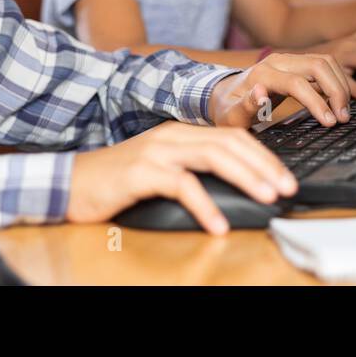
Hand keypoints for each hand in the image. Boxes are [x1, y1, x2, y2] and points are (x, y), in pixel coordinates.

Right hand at [66, 121, 296, 233]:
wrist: (68, 183)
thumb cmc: (115, 182)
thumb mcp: (160, 171)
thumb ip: (191, 171)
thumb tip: (235, 188)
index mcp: (180, 133)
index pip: (233, 137)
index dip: (263, 156)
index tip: (285, 178)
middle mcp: (171, 136)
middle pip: (230, 143)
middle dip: (264, 165)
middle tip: (287, 188)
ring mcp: (156, 151)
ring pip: (213, 156)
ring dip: (246, 177)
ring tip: (266, 198)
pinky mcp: (140, 172)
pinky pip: (181, 185)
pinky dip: (204, 205)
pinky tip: (218, 224)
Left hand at [208, 51, 353, 127]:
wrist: (224, 94)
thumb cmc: (228, 109)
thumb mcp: (230, 116)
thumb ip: (245, 106)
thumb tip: (261, 94)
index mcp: (262, 73)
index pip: (297, 83)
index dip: (316, 102)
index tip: (329, 122)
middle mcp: (278, 60)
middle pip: (318, 65)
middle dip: (336, 91)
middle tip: (344, 118)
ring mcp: (290, 59)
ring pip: (326, 62)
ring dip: (341, 84)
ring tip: (346, 111)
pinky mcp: (298, 64)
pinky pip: (326, 66)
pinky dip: (341, 79)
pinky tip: (350, 98)